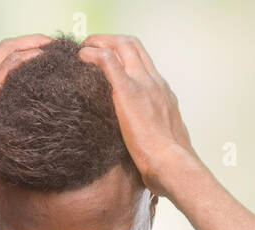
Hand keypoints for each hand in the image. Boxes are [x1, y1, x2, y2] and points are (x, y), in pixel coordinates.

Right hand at [0, 34, 51, 196]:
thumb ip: (0, 128)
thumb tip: (21, 140)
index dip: (21, 51)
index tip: (43, 54)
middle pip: (4, 48)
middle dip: (31, 42)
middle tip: (54, 45)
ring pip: (8, 50)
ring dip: (34, 45)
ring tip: (56, 49)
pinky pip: (10, 65)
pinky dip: (29, 57)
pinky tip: (46, 58)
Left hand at [77, 35, 199, 198]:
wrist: (173, 164)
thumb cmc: (168, 162)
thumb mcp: (163, 139)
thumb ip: (154, 131)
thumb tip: (145, 145)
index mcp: (163, 92)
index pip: (144, 61)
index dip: (124, 54)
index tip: (108, 59)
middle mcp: (155, 82)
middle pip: (133, 45)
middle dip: (110, 40)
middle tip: (91, 47)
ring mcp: (143, 84)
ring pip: (122, 45)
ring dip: (100, 42)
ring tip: (83, 49)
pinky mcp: (128, 92)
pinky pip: (108, 61)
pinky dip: (93, 54)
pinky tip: (81, 57)